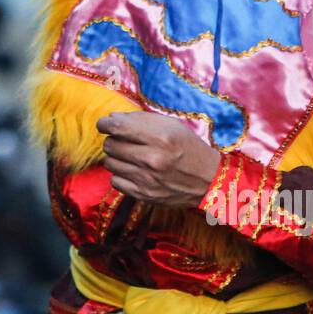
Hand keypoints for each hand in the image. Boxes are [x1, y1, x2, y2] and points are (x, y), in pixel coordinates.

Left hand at [97, 111, 220, 207]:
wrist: (209, 180)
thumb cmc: (189, 148)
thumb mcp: (172, 126)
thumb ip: (141, 119)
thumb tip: (112, 118)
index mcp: (160, 138)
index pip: (117, 127)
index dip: (105, 123)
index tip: (104, 124)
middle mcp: (151, 159)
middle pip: (110, 145)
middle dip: (113, 140)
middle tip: (123, 141)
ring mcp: (146, 179)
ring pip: (110, 163)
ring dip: (116, 157)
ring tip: (129, 156)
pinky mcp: (144, 195)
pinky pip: (115, 182)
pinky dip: (120, 175)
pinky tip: (132, 171)